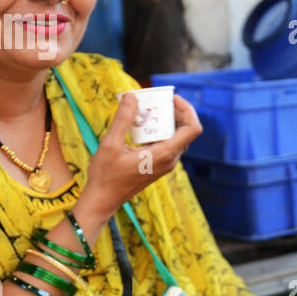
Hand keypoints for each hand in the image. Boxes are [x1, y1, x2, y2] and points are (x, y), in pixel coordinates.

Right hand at [76, 92, 201, 220]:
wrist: (103, 200)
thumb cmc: (106, 175)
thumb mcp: (110, 144)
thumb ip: (122, 119)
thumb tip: (131, 96)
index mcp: (164, 154)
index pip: (193, 129)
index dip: (188, 110)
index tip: (172, 98)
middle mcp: (170, 160)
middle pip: (185, 130)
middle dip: (175, 112)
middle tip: (157, 100)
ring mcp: (166, 164)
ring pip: (176, 137)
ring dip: (166, 121)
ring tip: (148, 109)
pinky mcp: (159, 165)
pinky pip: (166, 144)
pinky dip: (158, 131)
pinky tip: (141, 124)